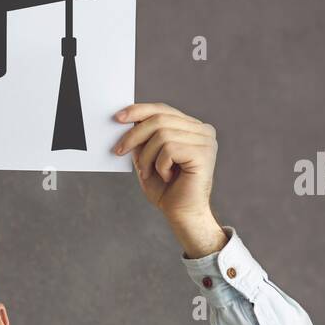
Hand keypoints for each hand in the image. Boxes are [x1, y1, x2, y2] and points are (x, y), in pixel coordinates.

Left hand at [112, 102, 217, 223]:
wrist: (182, 215)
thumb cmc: (167, 190)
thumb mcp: (147, 159)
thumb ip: (142, 140)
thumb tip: (126, 121)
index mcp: (192, 128)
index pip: (163, 110)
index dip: (140, 110)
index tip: (118, 118)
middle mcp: (202, 131)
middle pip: (160, 119)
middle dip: (134, 135)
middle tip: (119, 150)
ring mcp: (205, 141)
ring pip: (162, 134)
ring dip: (147, 156)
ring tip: (148, 173)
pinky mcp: (203, 153)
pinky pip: (169, 149)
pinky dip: (160, 165)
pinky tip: (167, 177)